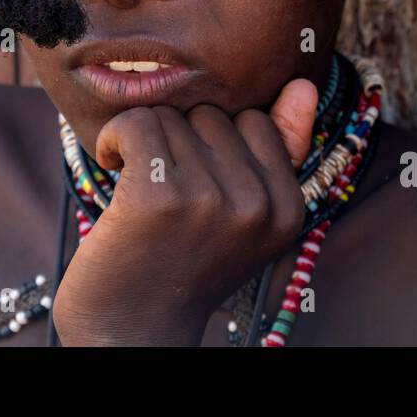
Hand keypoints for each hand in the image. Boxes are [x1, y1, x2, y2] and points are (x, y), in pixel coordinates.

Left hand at [51, 79, 317, 345]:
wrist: (131, 331)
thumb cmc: (182, 266)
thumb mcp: (244, 218)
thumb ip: (280, 152)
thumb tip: (304, 85)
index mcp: (287, 209)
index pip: (253, 121)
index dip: (212, 142)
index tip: (192, 179)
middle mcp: (256, 205)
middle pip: (209, 114)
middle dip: (178, 141)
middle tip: (163, 188)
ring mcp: (209, 200)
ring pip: (170, 115)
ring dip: (142, 141)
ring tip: (138, 185)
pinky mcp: (159, 197)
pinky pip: (137, 123)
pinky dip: (114, 138)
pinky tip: (112, 168)